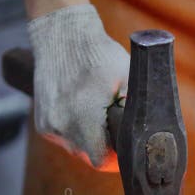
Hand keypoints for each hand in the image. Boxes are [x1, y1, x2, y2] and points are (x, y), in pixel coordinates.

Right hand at [28, 4, 129, 169]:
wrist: (63, 34)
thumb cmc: (100, 55)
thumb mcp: (129, 79)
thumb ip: (138, 111)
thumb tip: (152, 136)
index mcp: (84, 118)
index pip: (102, 161)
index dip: (116, 158)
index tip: (125, 147)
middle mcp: (62, 126)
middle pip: (89, 156)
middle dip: (104, 147)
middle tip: (114, 126)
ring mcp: (48, 126)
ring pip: (76, 149)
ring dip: (89, 139)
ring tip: (97, 113)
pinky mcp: (42, 123)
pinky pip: (64, 138)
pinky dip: (75, 130)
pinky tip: (81, 110)